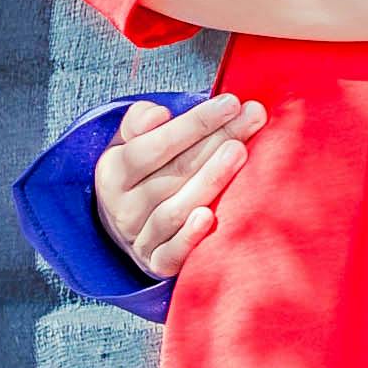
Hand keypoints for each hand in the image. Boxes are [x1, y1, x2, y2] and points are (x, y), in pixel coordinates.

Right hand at [89, 91, 258, 279]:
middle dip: (217, 140)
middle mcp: (123, 207)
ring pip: (176, 210)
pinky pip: (173, 254)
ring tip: (240, 151)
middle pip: (175, 172)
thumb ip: (140, 121)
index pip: (156, 145)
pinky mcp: (157, 264)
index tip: (232, 103)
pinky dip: (190, 237)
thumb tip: (158, 115)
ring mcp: (139, 238)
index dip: (194, 123)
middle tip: (253, 117)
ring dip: (210, 180)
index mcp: (114, 172)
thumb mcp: (130, 143)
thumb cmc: (144, 174)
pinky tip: (211, 216)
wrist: (129, 226)